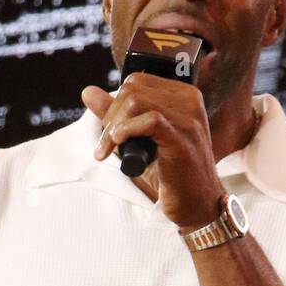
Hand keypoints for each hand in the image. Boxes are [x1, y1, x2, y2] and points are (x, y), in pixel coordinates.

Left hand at [82, 73, 223, 227]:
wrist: (197, 204)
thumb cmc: (171, 174)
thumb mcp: (140, 140)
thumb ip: (117, 114)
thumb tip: (88, 92)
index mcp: (182, 95)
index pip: (136, 81)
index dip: (114, 104)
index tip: (109, 131)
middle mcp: (189, 100)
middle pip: (132, 88)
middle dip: (111, 115)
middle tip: (106, 144)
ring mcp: (189, 117)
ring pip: (136, 102)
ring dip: (114, 127)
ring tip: (110, 150)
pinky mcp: (183, 136)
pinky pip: (150, 119)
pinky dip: (127, 131)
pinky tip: (121, 145)